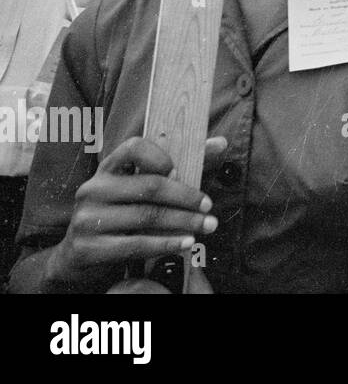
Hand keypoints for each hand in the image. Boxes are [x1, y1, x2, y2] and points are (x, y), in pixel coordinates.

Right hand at [45, 136, 226, 289]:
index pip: (133, 147)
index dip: (159, 156)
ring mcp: (87, 219)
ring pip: (147, 216)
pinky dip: (166, 244)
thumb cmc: (121, 212)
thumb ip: (182, 165)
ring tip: (206, 226)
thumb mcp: (141, 187)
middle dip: (186, 197)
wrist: (77, 254)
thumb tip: (221, 143)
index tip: (179, 170)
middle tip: (209, 207)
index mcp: (107, 169)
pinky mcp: (87, 248)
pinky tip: (186, 243)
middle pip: (150, 186)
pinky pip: (135, 245)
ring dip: (184, 222)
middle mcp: (93, 189)